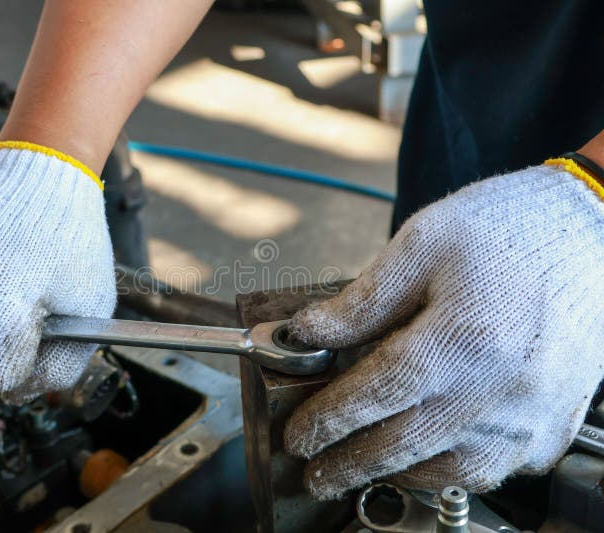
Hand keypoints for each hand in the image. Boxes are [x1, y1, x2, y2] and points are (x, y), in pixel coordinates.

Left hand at [284, 162, 603, 499]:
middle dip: (350, 463)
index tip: (298, 435)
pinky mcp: (554, 425)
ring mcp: (534, 414)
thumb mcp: (423, 243)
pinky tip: (422, 456)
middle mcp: (503, 387)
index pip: (378, 392)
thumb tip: (308, 334)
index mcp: (466, 336)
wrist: (592, 233)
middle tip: (315, 473)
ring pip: (451, 470)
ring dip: (397, 474)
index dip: (330, 418)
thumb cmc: (509, 229)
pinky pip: (494, 468)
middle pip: (407, 443)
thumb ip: (363, 299)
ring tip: (360, 466)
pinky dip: (449, 470)